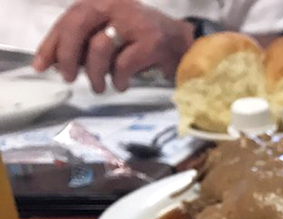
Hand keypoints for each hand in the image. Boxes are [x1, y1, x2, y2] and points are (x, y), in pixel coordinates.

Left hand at [33, 0, 193, 92]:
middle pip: (78, 25)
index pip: (69, 18)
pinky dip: (118, 79)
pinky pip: (123, 64)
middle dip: (67, 55)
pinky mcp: (150, 42)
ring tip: (98, 87)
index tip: (41, 65)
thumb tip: (58, 62)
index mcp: (101, 1)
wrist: (181, 44)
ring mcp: (133, 23)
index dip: (52, 42)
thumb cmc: (141, 42)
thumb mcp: (110, 35)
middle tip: (68, 76)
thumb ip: (85, 44)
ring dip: (94, 73)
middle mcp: (115, 6)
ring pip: (99, 47)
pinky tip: (120, 85)